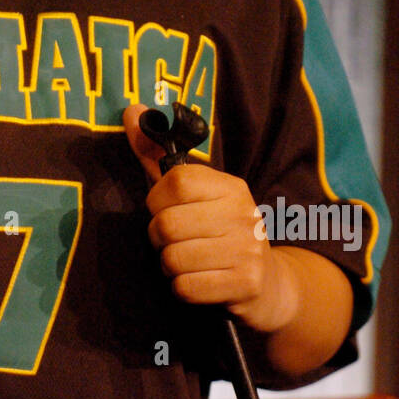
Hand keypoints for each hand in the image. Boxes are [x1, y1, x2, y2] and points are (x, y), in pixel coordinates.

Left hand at [123, 103, 298, 334]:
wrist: (267, 286)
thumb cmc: (216, 232)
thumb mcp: (192, 193)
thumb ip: (156, 156)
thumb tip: (131, 109)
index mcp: (231, 186)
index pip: (176, 182)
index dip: (157, 200)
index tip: (165, 210)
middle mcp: (243, 213)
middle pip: (168, 225)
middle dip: (159, 239)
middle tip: (174, 242)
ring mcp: (248, 250)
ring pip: (173, 259)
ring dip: (170, 266)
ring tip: (187, 262)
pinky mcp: (246, 284)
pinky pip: (186, 287)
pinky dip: (183, 288)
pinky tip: (199, 282)